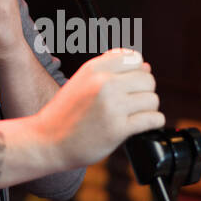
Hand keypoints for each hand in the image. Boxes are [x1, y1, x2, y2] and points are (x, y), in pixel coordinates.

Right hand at [31, 49, 163, 168]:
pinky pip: (153, 119)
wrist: (47, 142)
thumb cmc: (66, 113)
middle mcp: (104, 83)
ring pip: (152, 99)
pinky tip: (142, 125)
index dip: (138, 72)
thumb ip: (109, 69)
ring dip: (148, 109)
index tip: (131, 86)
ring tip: (135, 115)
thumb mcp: (82, 81)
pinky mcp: (118, 129)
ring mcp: (112, 106)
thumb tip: (146, 66)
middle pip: (148, 79)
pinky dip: (153, 122)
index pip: (135, 58)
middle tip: (133, 104)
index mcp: (94, 68)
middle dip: (144, 92)